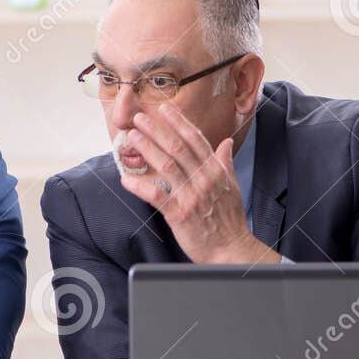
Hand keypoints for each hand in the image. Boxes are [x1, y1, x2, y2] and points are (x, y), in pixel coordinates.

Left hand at [119, 104, 277, 264]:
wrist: (231, 249)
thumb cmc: (230, 220)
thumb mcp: (233, 186)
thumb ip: (225, 163)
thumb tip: (225, 143)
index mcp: (215, 171)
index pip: (195, 139)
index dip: (178, 122)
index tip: (164, 109)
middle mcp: (203, 180)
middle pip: (178, 148)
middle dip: (157, 130)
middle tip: (140, 118)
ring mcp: (192, 196)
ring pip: (167, 166)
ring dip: (148, 149)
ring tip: (132, 137)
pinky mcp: (180, 214)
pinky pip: (157, 197)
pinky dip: (141, 187)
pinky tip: (126, 180)